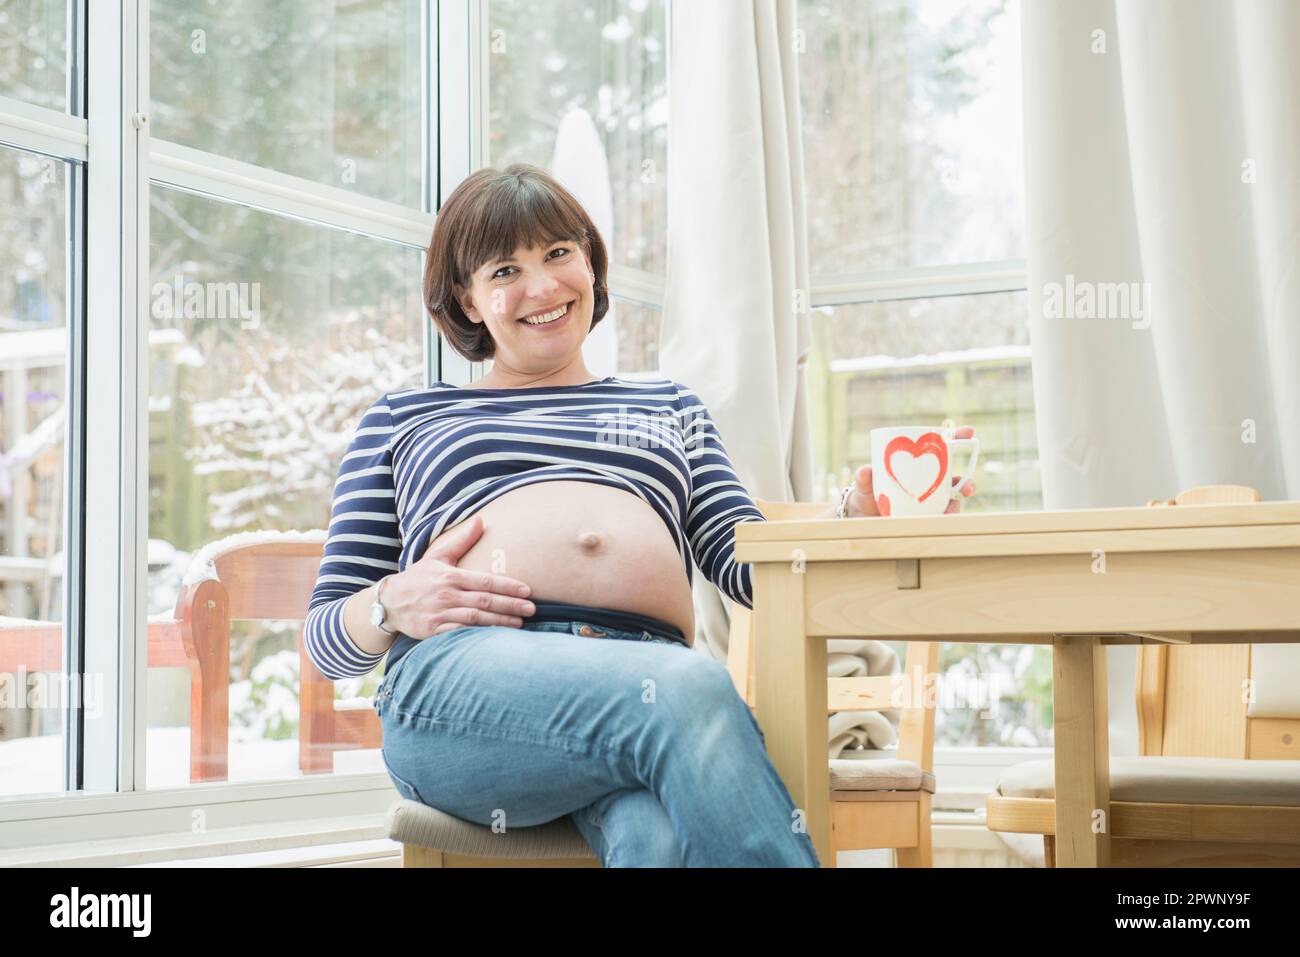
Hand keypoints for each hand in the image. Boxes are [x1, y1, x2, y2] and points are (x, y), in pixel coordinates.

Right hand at [381, 514, 536, 637]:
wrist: (388, 601)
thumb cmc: (418, 578)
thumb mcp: (437, 556)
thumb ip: (461, 541)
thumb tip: (480, 519)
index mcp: (450, 576)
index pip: (484, 581)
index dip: (507, 586)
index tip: (527, 590)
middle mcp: (445, 594)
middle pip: (484, 601)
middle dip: (510, 605)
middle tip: (532, 609)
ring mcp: (439, 613)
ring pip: (474, 619)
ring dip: (499, 622)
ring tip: (520, 623)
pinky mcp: (432, 631)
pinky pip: (458, 634)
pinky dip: (476, 636)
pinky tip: (494, 638)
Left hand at [843, 425, 977, 515]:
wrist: (861, 518)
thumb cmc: (866, 494)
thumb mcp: (864, 484)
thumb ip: (864, 477)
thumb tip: (865, 470)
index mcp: (918, 467)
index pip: (942, 450)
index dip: (958, 439)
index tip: (969, 432)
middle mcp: (929, 484)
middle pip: (956, 480)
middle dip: (967, 482)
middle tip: (967, 487)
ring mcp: (929, 503)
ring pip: (952, 502)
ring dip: (957, 506)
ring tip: (951, 510)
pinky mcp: (925, 520)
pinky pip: (940, 520)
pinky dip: (944, 521)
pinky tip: (941, 522)